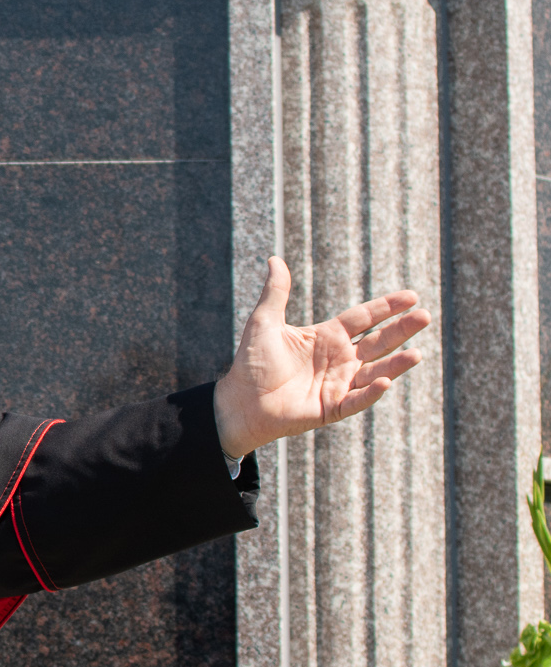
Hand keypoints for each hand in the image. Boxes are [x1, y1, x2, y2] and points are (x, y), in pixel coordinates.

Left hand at [213, 256, 429, 458]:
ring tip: (417, 353)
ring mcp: (339, 384)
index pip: (364, 318)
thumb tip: (275, 259)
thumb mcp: (264, 322)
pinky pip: (357, 400)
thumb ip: (276, 293)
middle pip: (378, 341)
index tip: (412, 296)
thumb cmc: (251, 362)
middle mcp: (339, 359)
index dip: (387, 307)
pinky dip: (371, 393)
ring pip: (376, 371)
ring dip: (397, 364)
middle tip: (426, 316)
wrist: (240, 401)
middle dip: (402, 330)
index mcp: (327, 336)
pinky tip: (385, 382)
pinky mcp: (333, 407)